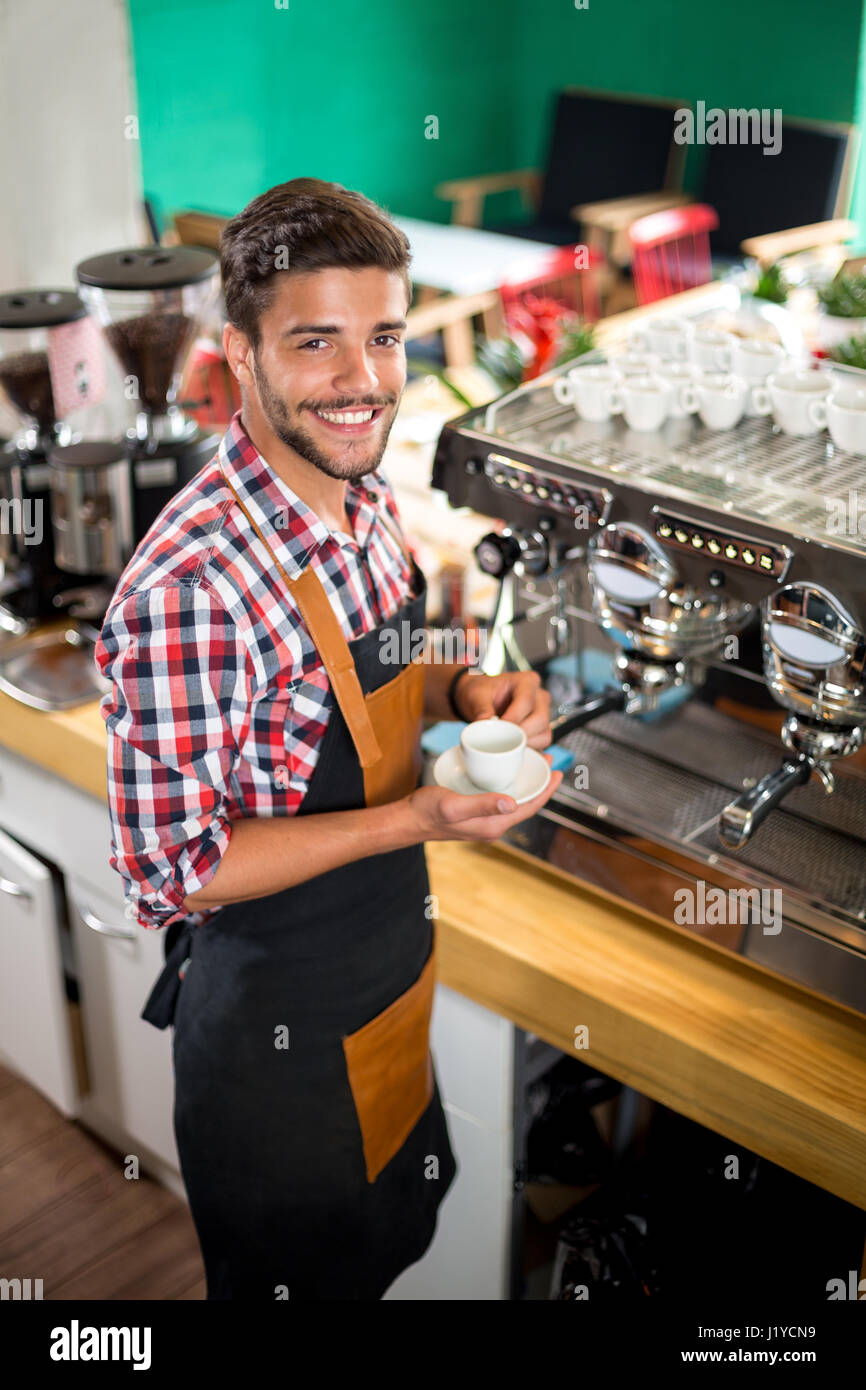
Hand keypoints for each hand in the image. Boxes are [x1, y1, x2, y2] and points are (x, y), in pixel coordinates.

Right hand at [406, 753, 561, 842]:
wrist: (407, 820)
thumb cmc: (427, 812)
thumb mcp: (454, 805)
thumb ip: (482, 805)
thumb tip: (512, 803)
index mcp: (493, 825)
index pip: (529, 807)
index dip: (546, 790)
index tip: (558, 772)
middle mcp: (493, 825)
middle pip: (525, 803)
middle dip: (539, 783)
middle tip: (547, 760)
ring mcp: (485, 820)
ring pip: (514, 800)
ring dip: (525, 782)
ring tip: (532, 763)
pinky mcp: (476, 813)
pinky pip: (501, 799)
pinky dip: (509, 784)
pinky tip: (507, 771)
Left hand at [455, 668, 551, 750]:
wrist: (481, 700)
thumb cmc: (482, 693)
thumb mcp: (476, 694)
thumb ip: (481, 708)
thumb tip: (484, 724)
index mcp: (527, 682)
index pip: (526, 701)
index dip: (513, 718)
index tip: (499, 728)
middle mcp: (539, 697)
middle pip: (540, 719)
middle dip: (521, 734)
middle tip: (502, 740)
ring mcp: (543, 714)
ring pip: (544, 734)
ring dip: (526, 744)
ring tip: (506, 744)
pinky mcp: (540, 730)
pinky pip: (542, 744)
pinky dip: (530, 751)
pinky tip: (515, 755)